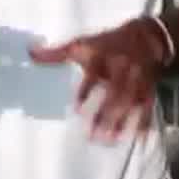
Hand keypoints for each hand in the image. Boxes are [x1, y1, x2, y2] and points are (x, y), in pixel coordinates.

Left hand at [29, 18, 168, 140]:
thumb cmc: (106, 43)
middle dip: (105, 114)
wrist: (145, 37)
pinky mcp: (148, 89)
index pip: (94, 73)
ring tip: (109, 141)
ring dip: (121, 123)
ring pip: (130, 103)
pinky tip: (137, 140)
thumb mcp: (82, 44)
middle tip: (92, 135)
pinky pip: (147, 108)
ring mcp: (137, 80)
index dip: (86, 90)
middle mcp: (121, 68)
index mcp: (102, 56)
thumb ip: (56, 53)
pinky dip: (143, 124)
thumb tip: (29, 53)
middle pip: (114, 93)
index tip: (77, 108)